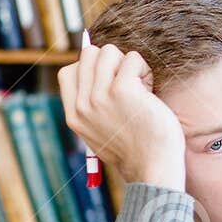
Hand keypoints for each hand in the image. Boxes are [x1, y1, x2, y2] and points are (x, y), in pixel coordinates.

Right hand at [56, 40, 185, 189]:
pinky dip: (144, 70)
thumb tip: (97, 67)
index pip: (68, 72)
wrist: (153, 170)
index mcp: (74, 115)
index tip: (111, 85)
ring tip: (140, 88)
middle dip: (112, 63)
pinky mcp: (122, 90)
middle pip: (89, 54)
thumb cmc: (136, 150)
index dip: (92, 70)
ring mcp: (100, 96)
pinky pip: (132, 59)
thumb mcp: (101, 132)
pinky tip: (149, 92)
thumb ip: (93, 106)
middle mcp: (83, 105)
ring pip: (109, 51)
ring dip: (129, 65)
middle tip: (128, 86)